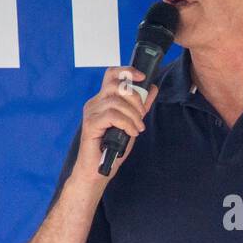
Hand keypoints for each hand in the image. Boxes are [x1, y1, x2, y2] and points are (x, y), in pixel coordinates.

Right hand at [74, 66, 159, 181]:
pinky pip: (112, 116)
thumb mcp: (131, 124)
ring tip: (137, 129)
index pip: (111, 75)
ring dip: (133, 115)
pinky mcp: (90, 124)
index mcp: (102, 100)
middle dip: (135, 97)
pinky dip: (126, 123)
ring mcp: (91, 113)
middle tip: (142, 114)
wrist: (97, 171)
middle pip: (115, 84)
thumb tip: (152, 88)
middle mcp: (94, 103)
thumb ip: (139, 107)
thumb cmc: (112, 149)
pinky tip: (131, 133)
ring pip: (116, 102)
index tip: (143, 77)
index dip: (127, 71)